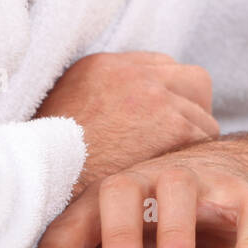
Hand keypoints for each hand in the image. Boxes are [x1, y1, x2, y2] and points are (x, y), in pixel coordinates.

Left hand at [22, 147, 247, 247]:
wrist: (227, 172)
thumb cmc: (162, 213)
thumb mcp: (126, 235)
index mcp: (112, 195)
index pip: (77, 217)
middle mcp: (150, 179)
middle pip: (122, 190)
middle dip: (118, 233)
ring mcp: (198, 180)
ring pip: (181, 190)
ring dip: (177, 233)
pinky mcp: (242, 192)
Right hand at [34, 51, 218, 194]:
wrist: (42, 180)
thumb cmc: (49, 162)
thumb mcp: (63, 114)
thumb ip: (95, 101)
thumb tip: (112, 116)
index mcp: (103, 67)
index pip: (159, 67)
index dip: (166, 96)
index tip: (159, 123)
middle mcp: (132, 74)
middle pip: (190, 80)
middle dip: (191, 107)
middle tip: (179, 141)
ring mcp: (156, 97)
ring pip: (202, 112)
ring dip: (192, 138)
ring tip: (171, 167)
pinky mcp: (174, 127)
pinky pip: (204, 135)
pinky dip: (194, 157)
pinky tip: (177, 177)